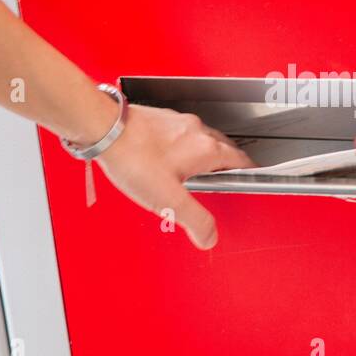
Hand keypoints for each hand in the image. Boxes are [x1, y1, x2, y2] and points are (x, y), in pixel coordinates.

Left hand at [95, 105, 252, 249]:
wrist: (104, 128)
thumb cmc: (132, 158)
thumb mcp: (169, 201)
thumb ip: (195, 220)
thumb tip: (209, 236)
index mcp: (206, 150)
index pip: (241, 160)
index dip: (249, 171)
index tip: (251, 177)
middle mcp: (196, 131)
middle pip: (223, 148)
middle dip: (226, 164)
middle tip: (222, 179)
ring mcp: (177, 122)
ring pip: (202, 138)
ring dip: (203, 154)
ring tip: (194, 172)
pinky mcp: (160, 118)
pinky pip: (180, 133)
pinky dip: (182, 146)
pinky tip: (167, 158)